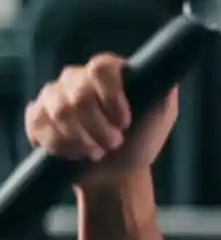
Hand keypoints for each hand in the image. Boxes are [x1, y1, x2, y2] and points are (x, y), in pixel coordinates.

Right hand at [23, 53, 178, 188]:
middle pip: (79, 95)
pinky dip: (61, 147)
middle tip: (114, 143)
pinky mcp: (36, 117)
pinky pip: (39, 126)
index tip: (125, 122)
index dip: (111, 97)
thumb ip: (163, 89)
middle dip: (99, 127)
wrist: (118, 173)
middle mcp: (76, 77)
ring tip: (97, 152)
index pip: (101, 68)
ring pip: (59, 112)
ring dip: (82, 139)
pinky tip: (76, 154)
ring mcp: (53, 96)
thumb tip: (165, 66)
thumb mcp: (161, 114)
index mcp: (107, 72)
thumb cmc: (141, 140)